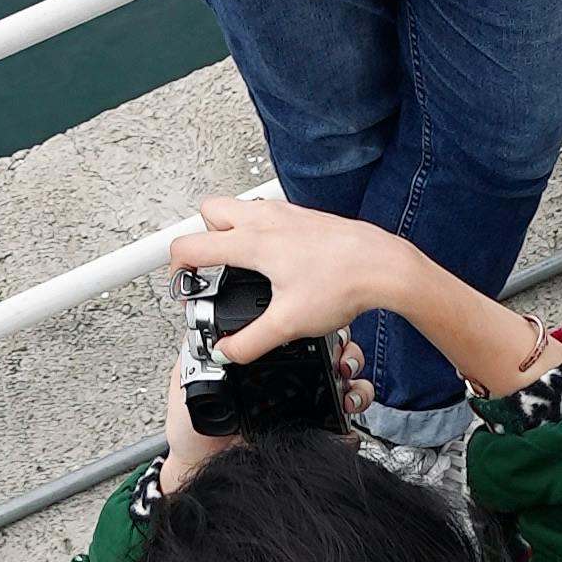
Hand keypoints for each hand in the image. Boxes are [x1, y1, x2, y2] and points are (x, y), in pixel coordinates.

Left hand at [157, 331, 373, 486]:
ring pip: (342, 387)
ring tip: (347, 390)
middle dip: (346, 355)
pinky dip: (349, 419)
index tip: (326, 331)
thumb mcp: (188, 379)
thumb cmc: (192, 428)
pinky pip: (336, 425)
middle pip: (329, 359)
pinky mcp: (307, 433)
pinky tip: (346, 415)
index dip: (317, 331)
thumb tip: (203, 323)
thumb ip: (197, 351)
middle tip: (342, 363)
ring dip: (354, 384)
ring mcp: (300, 407)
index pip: (299, 338)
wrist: (199, 468)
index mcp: (264, 364)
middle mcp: (287, 381)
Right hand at [167, 194, 402, 358]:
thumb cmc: (344, 283)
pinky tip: (276, 261)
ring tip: (241, 264)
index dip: (177, 270)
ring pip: (239, 209)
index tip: (185, 288)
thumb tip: (227, 352)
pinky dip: (259, 232)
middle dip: (202, 238)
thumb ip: (249, 342)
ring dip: (230, 232)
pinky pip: (267, 215)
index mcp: (253, 242)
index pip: (190, 245)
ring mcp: (286, 214)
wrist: (384, 266)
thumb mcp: (289, 324)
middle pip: (209, 212)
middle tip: (211, 268)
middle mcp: (265, 220)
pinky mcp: (304, 217)